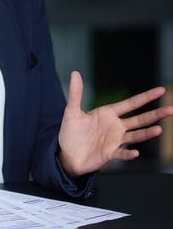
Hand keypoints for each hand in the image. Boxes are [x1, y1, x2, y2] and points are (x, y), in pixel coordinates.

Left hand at [58, 71, 172, 176]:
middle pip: (140, 119)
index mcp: (109, 114)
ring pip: (135, 136)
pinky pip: (121, 154)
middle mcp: (115, 126)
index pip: (131, 103)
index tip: (161, 90)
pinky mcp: (109, 154)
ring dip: (146, 133)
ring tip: (159, 129)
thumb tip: (75, 73)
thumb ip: (76, 94)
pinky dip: (128, 154)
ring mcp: (114, 141)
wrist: (66, 155)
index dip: (146, 97)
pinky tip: (135, 153)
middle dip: (155, 114)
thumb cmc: (70, 133)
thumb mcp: (71, 112)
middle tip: (170, 109)